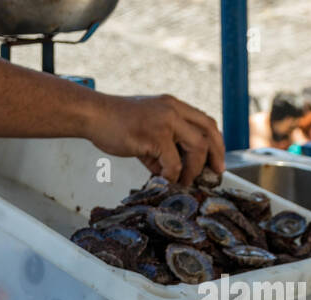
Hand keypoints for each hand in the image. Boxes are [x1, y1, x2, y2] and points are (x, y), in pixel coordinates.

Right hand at [84, 93, 224, 184]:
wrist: (93, 115)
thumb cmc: (113, 122)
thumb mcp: (144, 128)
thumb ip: (160, 146)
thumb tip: (169, 171)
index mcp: (173, 106)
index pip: (205, 122)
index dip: (216, 142)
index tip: (216, 160)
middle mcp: (174, 110)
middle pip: (209, 132)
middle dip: (216, 155)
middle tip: (214, 173)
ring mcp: (166, 121)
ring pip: (197, 147)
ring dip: (194, 169)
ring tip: (184, 182)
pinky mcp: (155, 136)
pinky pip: (173, 162)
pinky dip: (172, 176)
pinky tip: (164, 181)